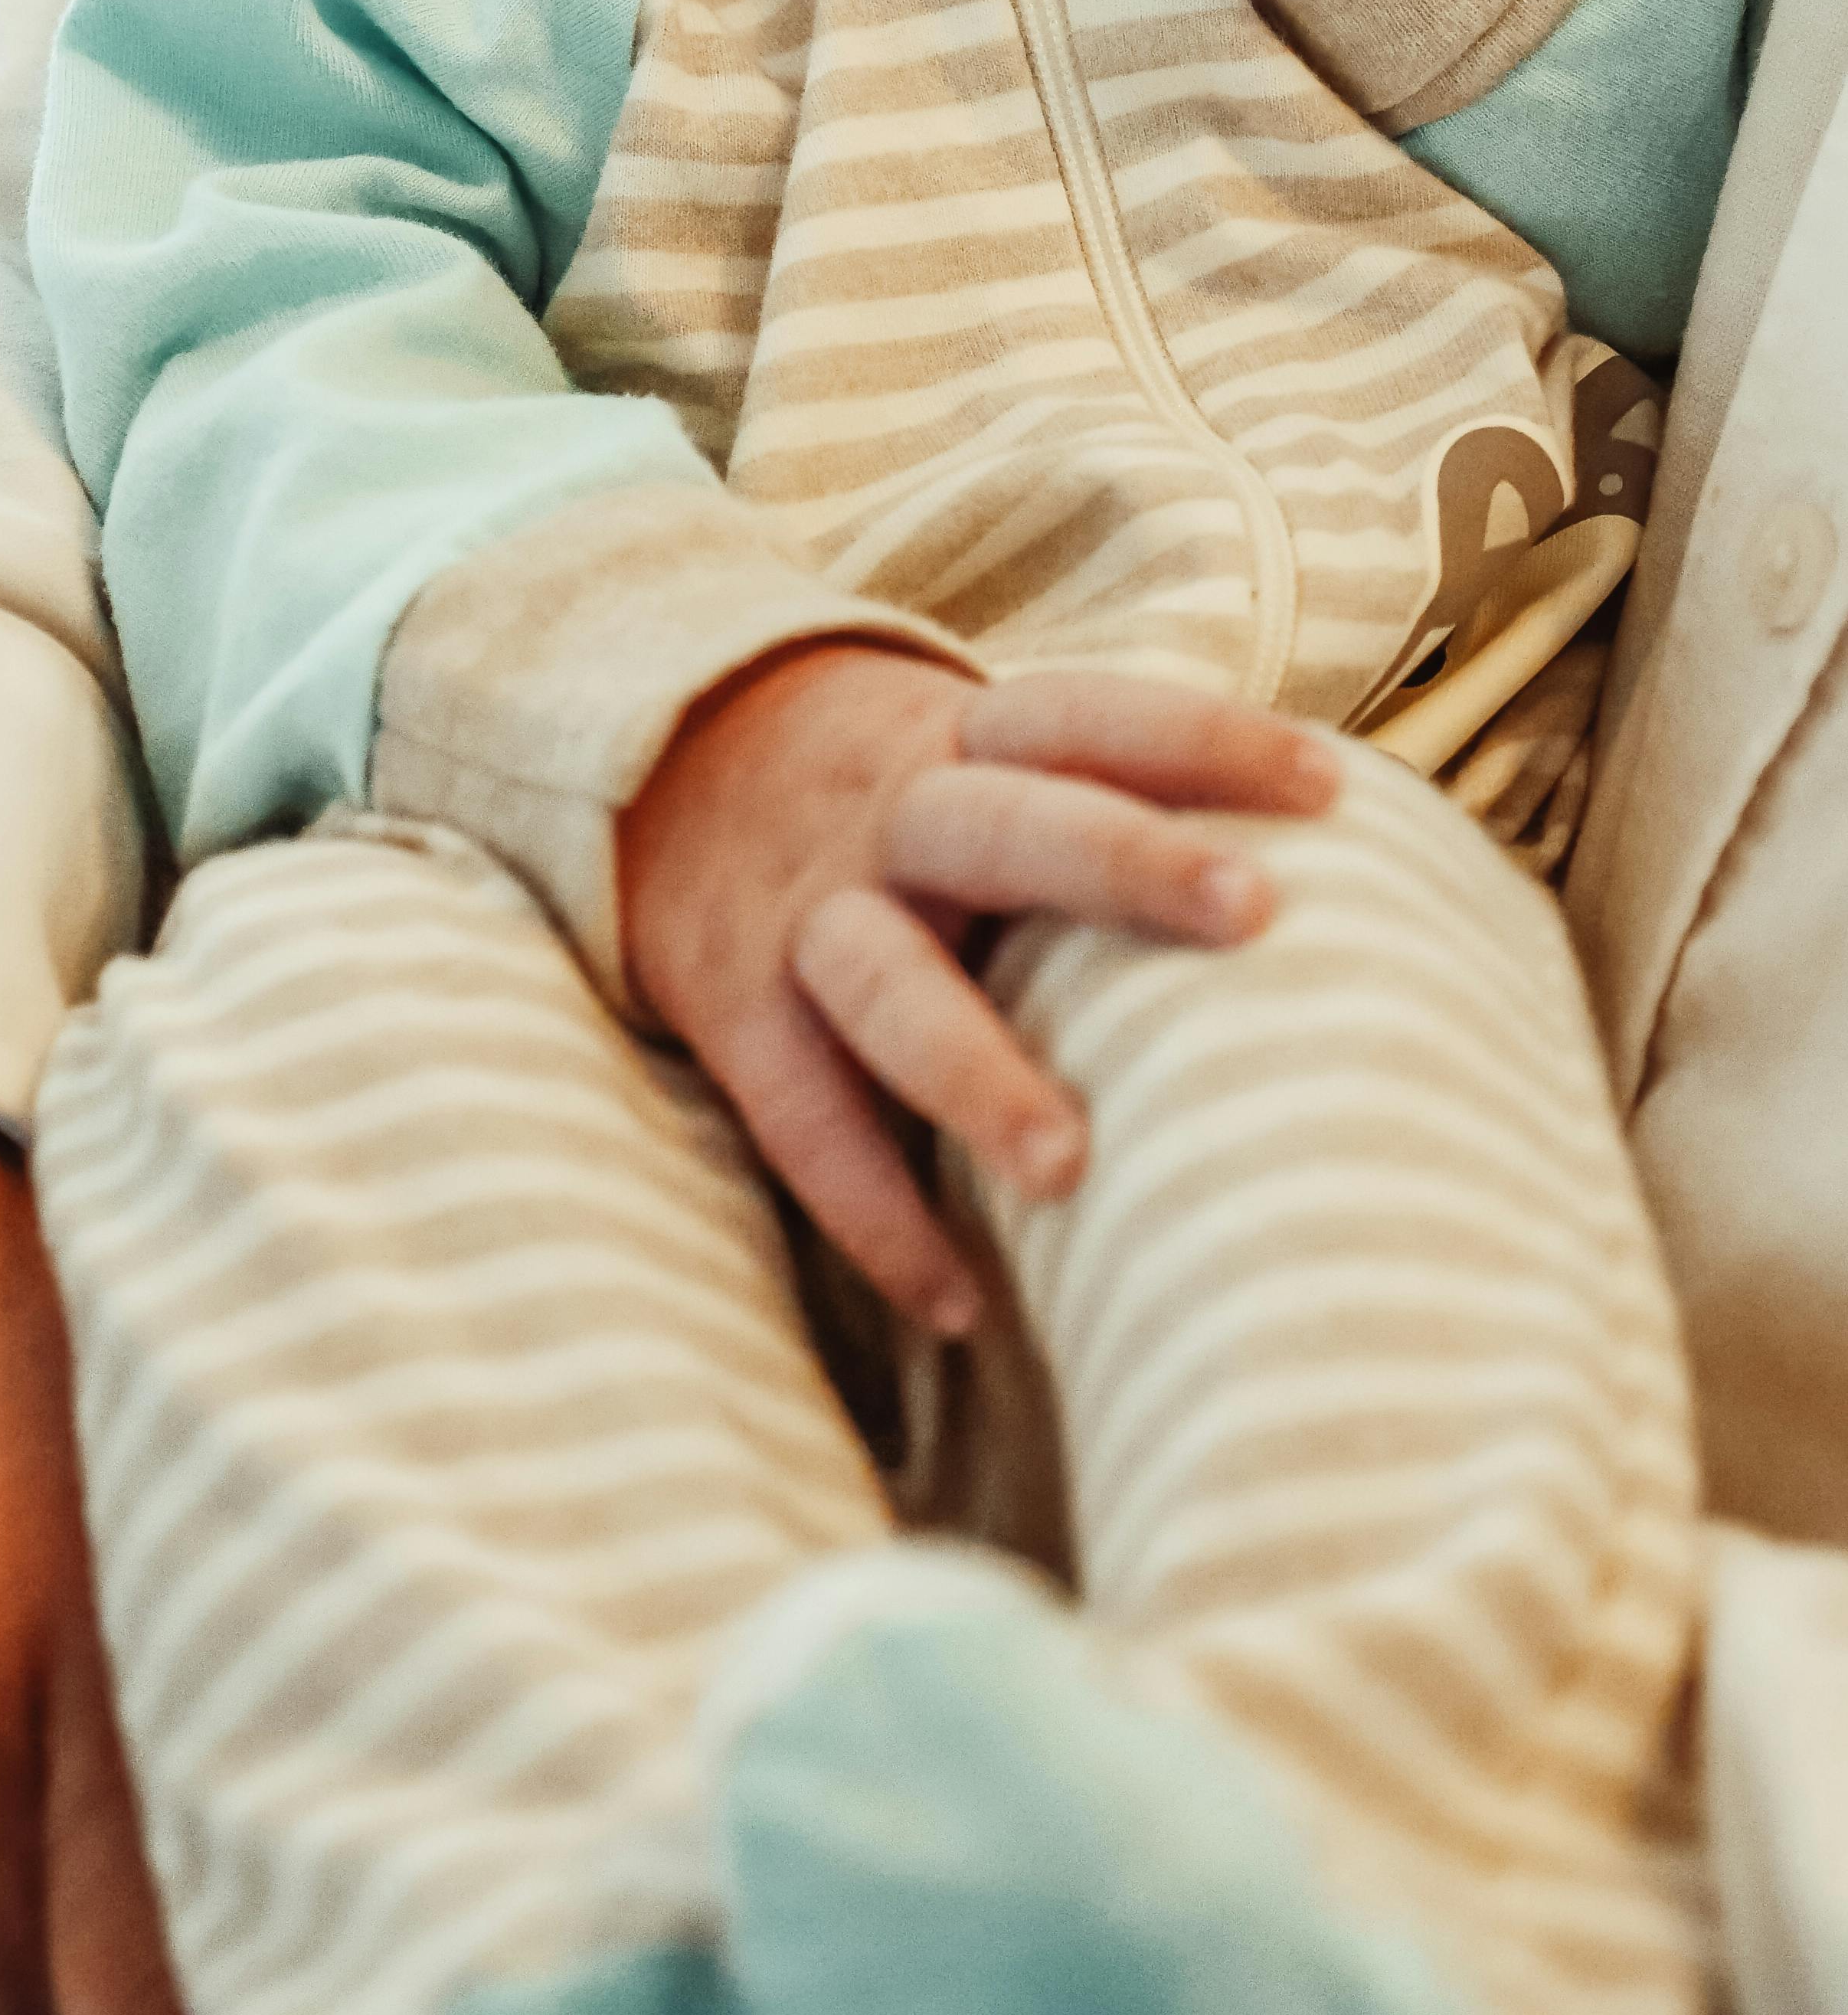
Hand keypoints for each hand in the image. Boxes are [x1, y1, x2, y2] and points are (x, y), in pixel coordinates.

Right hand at [620, 646, 1337, 1333]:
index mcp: (965, 733)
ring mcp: (805, 908)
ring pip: (884, 978)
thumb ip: (1107, 798)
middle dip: (1128, 862)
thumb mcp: (980, 747)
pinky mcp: (731, 1004)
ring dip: (975, 1069)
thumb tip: (1355, 873)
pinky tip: (956, 1301)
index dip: (1207, 738)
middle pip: (1009, 821)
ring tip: (1069, 1172)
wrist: (659, 756)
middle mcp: (889, 811)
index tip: (1331, 786)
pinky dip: (872, 1210)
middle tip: (1253, 912)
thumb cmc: (898, 786)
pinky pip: (798, 1113)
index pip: (1092, 713)